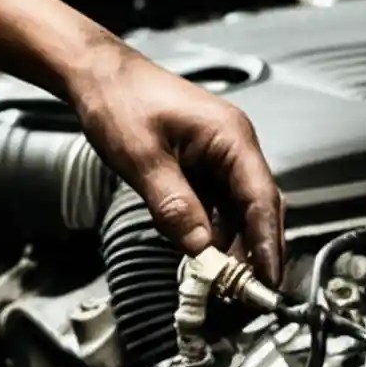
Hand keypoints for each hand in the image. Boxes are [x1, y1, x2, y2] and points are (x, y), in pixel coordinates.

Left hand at [69, 44, 284, 284]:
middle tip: (248, 290)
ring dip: (232, 244)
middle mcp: (234, 147)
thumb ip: (174, 205)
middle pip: (258, 207)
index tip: (268, 278)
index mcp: (231, 137)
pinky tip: (201, 252)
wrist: (97, 76)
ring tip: (222, 278)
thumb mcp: (142, 158)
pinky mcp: (202, 166)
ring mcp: (219, 157)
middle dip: (255, 249)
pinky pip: (216, 205)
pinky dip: (212, 231)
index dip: (267, 242)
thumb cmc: (120, 101)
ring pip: (237, 210)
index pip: (261, 198)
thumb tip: (200, 247)